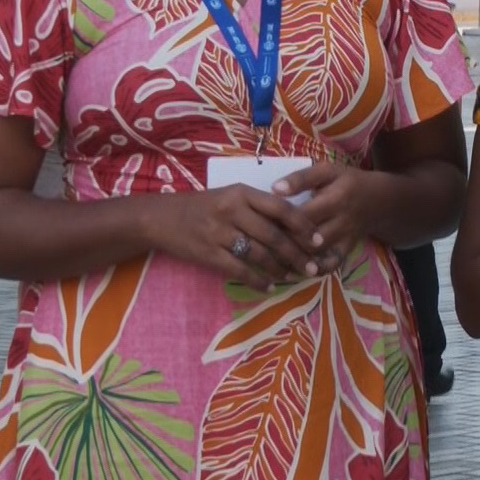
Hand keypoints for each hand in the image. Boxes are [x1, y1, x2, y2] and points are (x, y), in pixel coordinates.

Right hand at [148, 185, 326, 290]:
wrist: (160, 218)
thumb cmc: (202, 206)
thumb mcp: (231, 196)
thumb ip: (258, 206)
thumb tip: (294, 225)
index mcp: (241, 193)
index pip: (280, 208)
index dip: (302, 225)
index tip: (318, 239)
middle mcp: (232, 210)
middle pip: (273, 235)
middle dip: (297, 253)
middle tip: (313, 266)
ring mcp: (219, 233)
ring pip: (259, 254)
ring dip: (280, 269)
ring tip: (294, 277)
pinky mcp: (208, 253)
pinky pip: (238, 270)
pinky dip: (257, 280)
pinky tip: (268, 286)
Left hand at [272, 162, 384, 271]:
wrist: (380, 199)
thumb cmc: (346, 182)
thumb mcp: (327, 171)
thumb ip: (301, 178)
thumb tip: (274, 188)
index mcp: (336, 198)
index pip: (303, 214)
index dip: (280, 221)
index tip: (260, 222)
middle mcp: (342, 221)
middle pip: (309, 239)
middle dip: (284, 244)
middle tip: (261, 244)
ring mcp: (345, 238)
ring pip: (317, 255)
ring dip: (294, 259)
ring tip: (271, 258)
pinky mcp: (347, 250)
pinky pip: (330, 265)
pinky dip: (312, 270)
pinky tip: (294, 270)